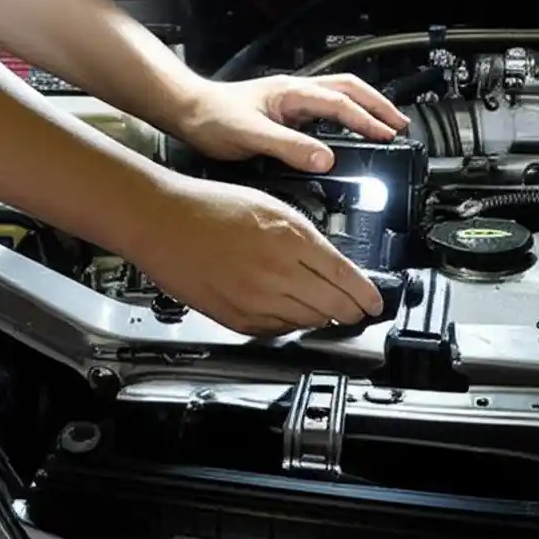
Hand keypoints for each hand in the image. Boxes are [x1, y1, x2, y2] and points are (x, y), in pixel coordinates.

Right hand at [128, 175, 383, 335]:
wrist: (163, 223)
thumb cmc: (210, 208)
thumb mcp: (272, 208)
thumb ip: (305, 238)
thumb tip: (332, 264)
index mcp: (291, 238)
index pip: (346, 278)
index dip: (367, 296)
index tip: (375, 302)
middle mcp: (278, 273)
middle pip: (335, 307)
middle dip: (352, 310)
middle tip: (358, 309)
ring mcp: (257, 300)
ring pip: (310, 322)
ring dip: (322, 316)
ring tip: (323, 308)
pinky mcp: (238, 318)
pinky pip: (279, 330)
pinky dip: (290, 322)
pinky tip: (287, 308)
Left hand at [174, 74, 409, 172]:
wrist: (187, 113)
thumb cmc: (212, 118)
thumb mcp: (252, 136)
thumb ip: (289, 148)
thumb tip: (326, 159)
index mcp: (292, 93)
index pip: (341, 103)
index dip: (367, 120)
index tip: (388, 135)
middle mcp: (295, 92)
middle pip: (350, 90)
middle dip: (378, 106)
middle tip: (401, 125)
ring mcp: (291, 100)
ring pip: (340, 96)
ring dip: (365, 108)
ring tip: (386, 125)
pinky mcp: (286, 112)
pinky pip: (326, 110)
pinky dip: (347, 117)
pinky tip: (349, 132)